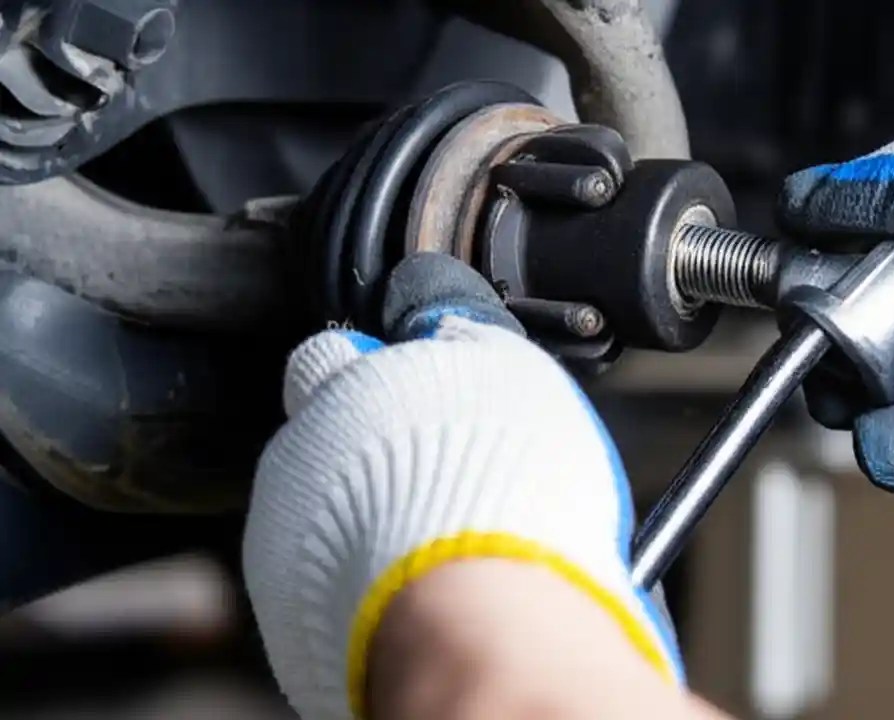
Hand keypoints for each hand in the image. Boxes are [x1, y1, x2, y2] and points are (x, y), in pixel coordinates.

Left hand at [242, 255, 681, 718]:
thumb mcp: (511, 372)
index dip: (366, 372)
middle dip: (366, 457)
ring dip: (367, 527)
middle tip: (438, 481)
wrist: (482, 623)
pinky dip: (364, 591)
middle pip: (320, 443)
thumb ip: (465, 341)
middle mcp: (297, 460)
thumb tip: (447, 322)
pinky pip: (328, 590)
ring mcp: (284, 546)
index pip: (327, 355)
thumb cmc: (505, 495)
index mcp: (344, 389)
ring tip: (439, 548)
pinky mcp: (293, 624)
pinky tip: (420, 594)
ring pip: (321, 520)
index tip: (406, 394)